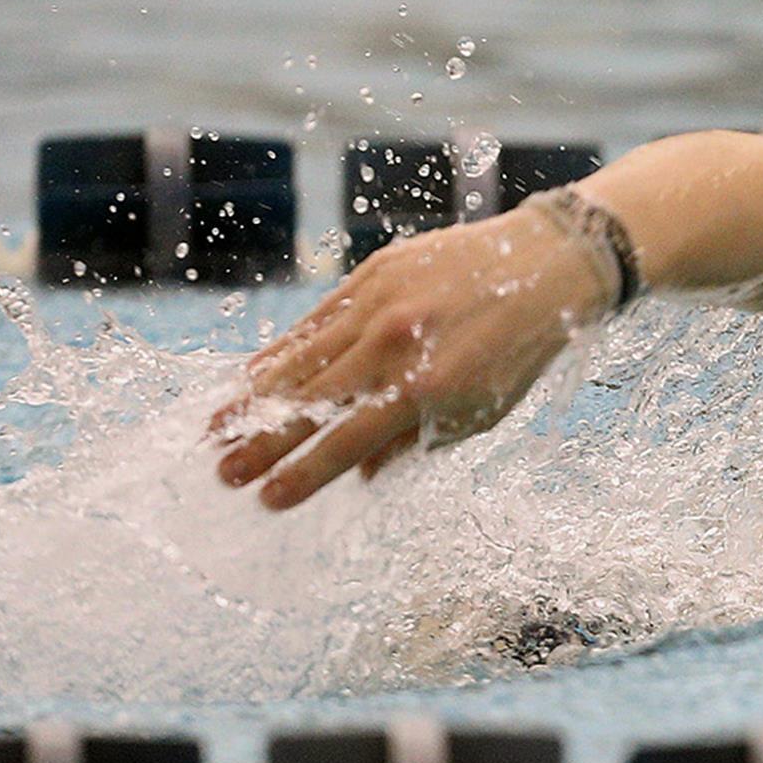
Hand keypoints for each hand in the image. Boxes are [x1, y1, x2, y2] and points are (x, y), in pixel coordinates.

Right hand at [210, 208, 612, 508]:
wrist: (548, 261)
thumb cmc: (520, 347)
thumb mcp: (481, 410)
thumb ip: (416, 442)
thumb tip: (360, 475)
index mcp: (424, 388)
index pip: (346, 442)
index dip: (303, 475)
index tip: (268, 500)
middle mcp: (393, 345)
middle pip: (308, 403)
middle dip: (259, 442)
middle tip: (220, 471)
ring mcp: (377, 304)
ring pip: (299, 358)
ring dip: (253, 397)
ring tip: (214, 427)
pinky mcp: (371, 274)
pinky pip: (315, 321)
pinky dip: (282, 350)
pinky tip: (252, 373)